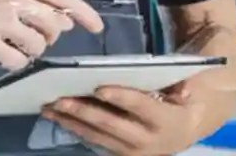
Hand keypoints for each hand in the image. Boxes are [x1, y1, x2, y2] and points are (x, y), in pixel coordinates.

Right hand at [0, 0, 104, 69]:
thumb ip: (44, 6)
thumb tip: (71, 23)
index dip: (82, 11)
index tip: (97, 26)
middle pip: (54, 23)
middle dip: (50, 36)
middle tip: (32, 35)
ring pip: (39, 44)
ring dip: (31, 50)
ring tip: (14, 43)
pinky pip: (20, 61)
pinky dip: (16, 62)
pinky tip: (4, 53)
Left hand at [43, 83, 201, 155]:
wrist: (182, 134)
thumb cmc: (178, 103)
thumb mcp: (186, 91)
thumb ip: (181, 86)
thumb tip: (183, 89)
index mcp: (164, 120)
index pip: (139, 106)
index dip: (120, 97)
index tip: (99, 87)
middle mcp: (145, 140)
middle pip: (110, 124)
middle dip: (83, 111)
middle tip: (60, 99)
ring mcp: (131, 152)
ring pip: (96, 136)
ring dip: (70, 122)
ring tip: (49, 109)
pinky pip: (94, 143)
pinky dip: (75, 130)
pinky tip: (59, 119)